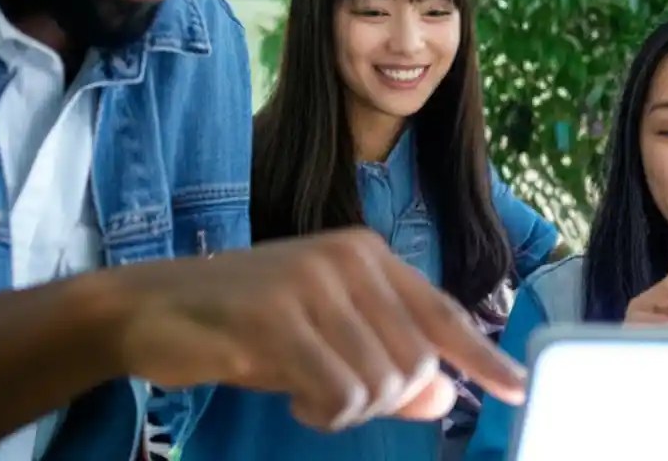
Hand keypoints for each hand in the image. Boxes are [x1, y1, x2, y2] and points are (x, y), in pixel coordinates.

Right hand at [103, 229, 525, 429]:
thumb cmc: (244, 325)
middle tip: (334, 399)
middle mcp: (348, 259)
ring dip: (348, 411)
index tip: (518, 389)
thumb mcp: (325, 342)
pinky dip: (322, 412)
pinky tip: (290, 397)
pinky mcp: (276, 317)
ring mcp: (312, 284)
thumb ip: (386, 363)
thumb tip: (445, 398)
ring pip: (380, 382)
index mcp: (366, 254)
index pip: (442, 313)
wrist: (150, 307)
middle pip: (415, 362)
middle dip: (386, 400)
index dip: (483, 357)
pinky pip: (338, 392)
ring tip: (306, 393)